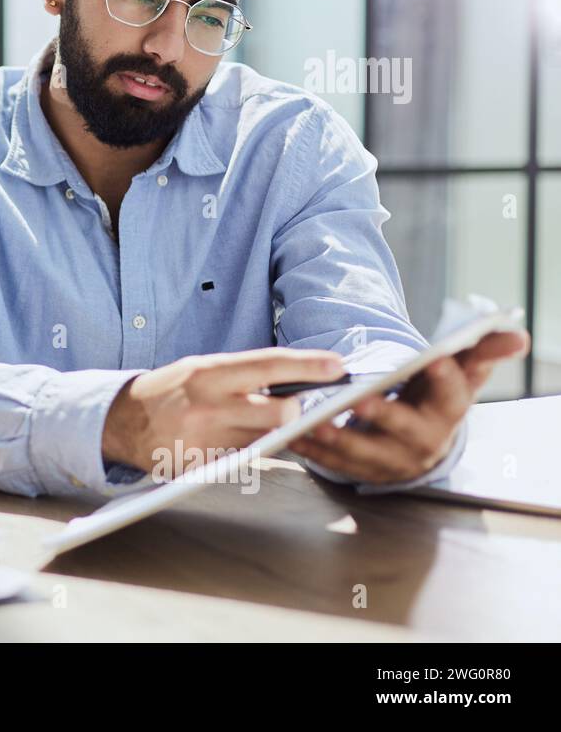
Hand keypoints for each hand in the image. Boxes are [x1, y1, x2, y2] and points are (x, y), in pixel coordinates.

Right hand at [103, 347, 345, 476]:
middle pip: (277, 412)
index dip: (307, 365)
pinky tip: (236, 443)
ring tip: (264, 425)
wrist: (121, 422)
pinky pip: (242, 460)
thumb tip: (292, 383)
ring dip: (272, 435)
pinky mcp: (202, 466)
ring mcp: (205, 439)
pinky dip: (247, 452)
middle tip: (305, 410)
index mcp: (209, 373)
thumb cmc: (170, 391)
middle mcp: (208, 405)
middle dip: (296, 413)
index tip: (338, 366)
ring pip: (264, 440)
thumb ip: (240, 377)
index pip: (267, 364)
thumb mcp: (200, 371)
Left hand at [289, 330, 529, 484]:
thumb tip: (516, 334)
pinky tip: (290, 435)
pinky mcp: (363, 471)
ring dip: (337, 439)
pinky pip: (334, 463)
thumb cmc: (436, 395)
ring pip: (364, 452)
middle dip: (384, 415)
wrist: (420, 439)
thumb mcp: (459, 372)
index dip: (445, 376)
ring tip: (312, 422)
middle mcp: (424, 440)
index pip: (453, 394)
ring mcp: (392, 460)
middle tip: (360, 401)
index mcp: (449, 411)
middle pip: (404, 428)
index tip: (433, 358)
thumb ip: (481, 350)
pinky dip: (312, 450)